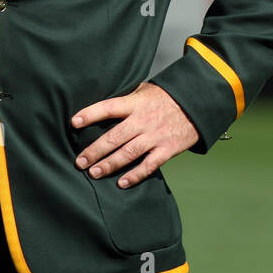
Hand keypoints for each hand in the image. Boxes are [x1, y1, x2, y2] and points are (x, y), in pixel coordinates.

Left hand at [71, 82, 199, 187]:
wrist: (198, 103)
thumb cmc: (167, 96)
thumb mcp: (146, 90)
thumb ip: (127, 98)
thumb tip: (103, 107)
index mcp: (136, 103)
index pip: (109, 107)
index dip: (91, 114)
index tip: (74, 122)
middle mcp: (143, 120)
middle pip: (115, 137)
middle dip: (95, 150)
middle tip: (79, 161)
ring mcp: (156, 136)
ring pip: (128, 153)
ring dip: (109, 164)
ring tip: (93, 173)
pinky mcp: (167, 149)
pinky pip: (149, 165)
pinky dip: (135, 175)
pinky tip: (122, 183)